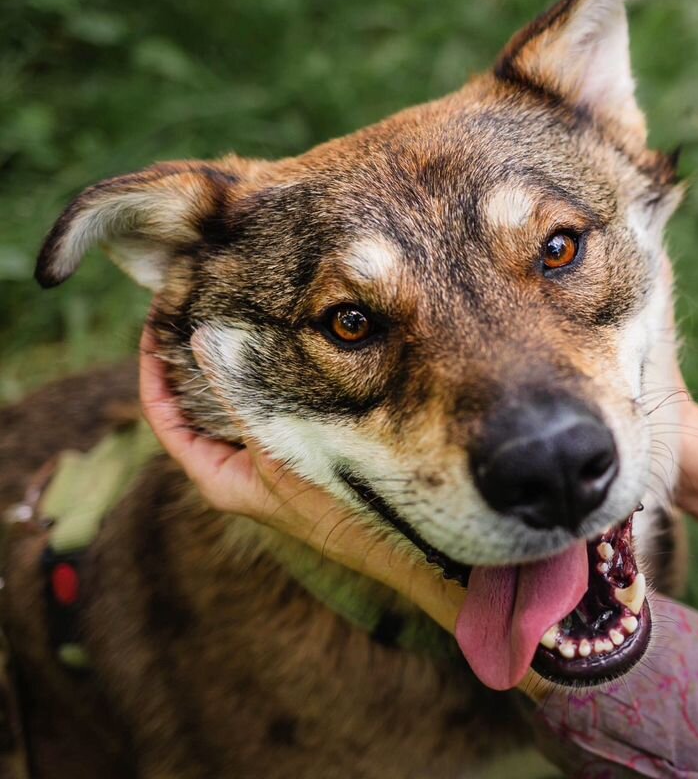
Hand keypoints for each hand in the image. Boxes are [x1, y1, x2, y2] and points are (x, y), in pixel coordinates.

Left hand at [138, 321, 468, 643]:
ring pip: (228, 407)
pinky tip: (270, 352)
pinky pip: (260, 410)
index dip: (151, 369)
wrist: (392, 541)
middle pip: (190, 408)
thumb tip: (203, 343)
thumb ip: (242, 395)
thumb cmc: (334, 505)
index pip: (162, 416)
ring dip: (222, 367)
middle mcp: (232, 470)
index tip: (155, 323)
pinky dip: (256, 379)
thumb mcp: (278, 449)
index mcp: (215, 476)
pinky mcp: (291, 456)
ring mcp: (262, 464)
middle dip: (184, 361)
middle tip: (189, 310)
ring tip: (224, 321)